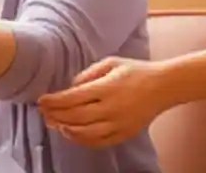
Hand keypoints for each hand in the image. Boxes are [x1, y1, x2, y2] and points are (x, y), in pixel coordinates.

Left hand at [37, 57, 172, 147]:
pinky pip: (100, 142)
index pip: (73, 98)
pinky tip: (72, 134)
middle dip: (56, 115)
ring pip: (85, 133)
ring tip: (54, 124)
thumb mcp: (110, 63)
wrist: (163, 86)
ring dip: (66, 130)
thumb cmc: (135, 71)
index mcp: (107, 88)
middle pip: (76, 117)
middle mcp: (112, 108)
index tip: (41, 100)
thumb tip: (70, 87)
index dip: (54, 101)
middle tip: (43, 113)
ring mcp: (119, 124)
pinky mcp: (125, 134)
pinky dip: (82, 140)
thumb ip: (88, 74)